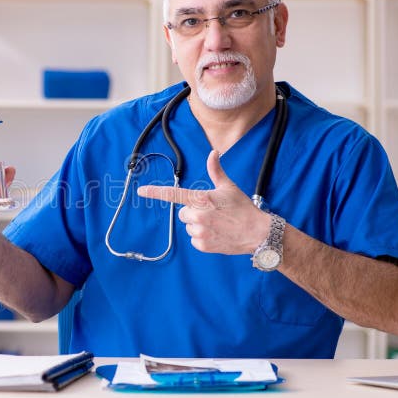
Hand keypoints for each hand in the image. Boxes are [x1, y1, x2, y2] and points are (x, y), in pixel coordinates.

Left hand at [137, 151, 268, 254]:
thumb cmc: (242, 208)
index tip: (141, 191)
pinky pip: (194, 240)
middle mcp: (198, 215)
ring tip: (217, 225)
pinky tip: (217, 234)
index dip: (155, 192)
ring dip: (198, 226)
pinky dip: (202, 238)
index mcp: (202, 199)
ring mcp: (200, 231)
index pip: (174, 194)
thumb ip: (216, 171)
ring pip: (188, 227)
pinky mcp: (202, 245)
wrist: (257, 233)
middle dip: (193, 213)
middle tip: (212, 213)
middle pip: (183, 213)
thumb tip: (213, 153)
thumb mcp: (229, 187)